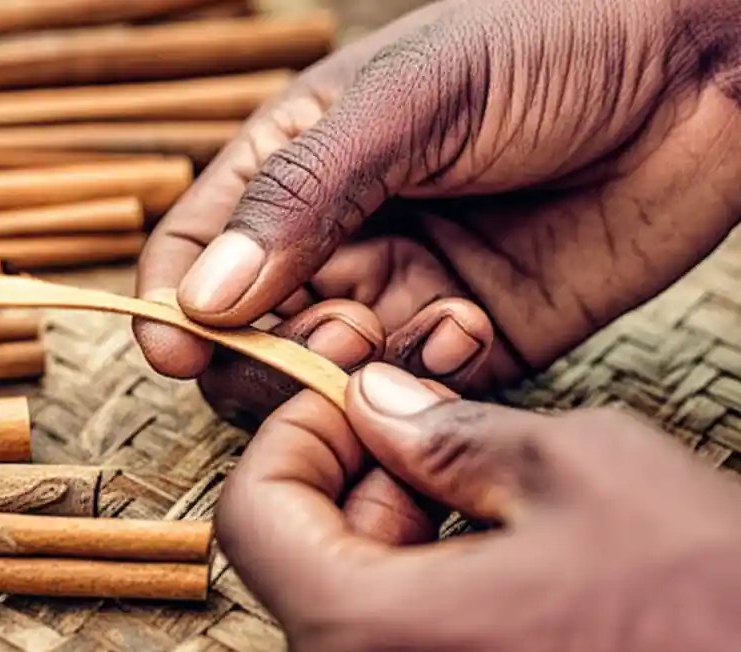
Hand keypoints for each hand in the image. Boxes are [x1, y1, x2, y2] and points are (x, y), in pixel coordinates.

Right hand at [136, 0, 740, 425]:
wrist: (703, 72)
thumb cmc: (550, 43)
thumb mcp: (411, 98)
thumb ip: (303, 196)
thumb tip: (204, 300)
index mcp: (293, 165)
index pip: (195, 254)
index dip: (174, 307)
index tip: (179, 348)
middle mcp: (333, 238)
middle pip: (247, 338)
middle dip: (274, 353)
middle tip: (337, 327)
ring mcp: (398, 292)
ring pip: (323, 381)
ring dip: (352, 373)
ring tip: (417, 317)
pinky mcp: (469, 340)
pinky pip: (411, 397)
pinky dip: (424, 384)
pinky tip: (469, 326)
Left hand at [219, 363, 740, 651]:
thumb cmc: (707, 607)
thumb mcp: (578, 472)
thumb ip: (446, 433)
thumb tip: (374, 404)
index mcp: (371, 634)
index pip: (253, 514)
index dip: (294, 435)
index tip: (349, 400)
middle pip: (299, 564)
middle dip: (350, 482)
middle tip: (427, 433)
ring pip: (351, 613)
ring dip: (391, 536)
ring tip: (481, 491)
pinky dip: (424, 595)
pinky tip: (503, 557)